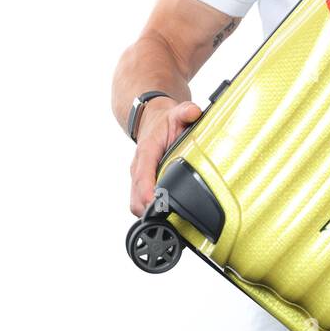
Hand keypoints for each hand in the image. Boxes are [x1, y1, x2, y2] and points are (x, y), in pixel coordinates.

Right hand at [129, 98, 201, 216]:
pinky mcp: (142, 183)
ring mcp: (139, 177)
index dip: (148, 193)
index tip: (156, 204)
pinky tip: (167, 213)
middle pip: (136, 197)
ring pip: (136, 202)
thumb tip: (193, 112)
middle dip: (149, 210)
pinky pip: (141, 201)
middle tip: (171, 217)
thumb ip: (186, 112)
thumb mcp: (177, 112)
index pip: (143, 177)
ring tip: (170, 218)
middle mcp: (139, 167)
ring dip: (150, 212)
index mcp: (146, 152)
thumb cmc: (164, 121)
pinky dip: (151, 209)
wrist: (152, 119)